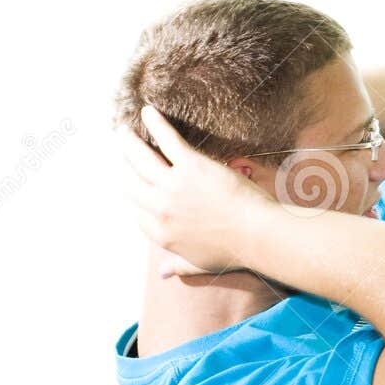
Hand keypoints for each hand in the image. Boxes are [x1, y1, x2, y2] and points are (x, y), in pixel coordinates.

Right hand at [119, 105, 274, 278]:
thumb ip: (179, 265)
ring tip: (124, 131)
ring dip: (130, 142)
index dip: (137, 197)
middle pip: (132, 183)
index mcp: (161, 233)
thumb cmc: (235, 250)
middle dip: (126, 166)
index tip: (136, 184)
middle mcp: (160, 209)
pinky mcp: (190, 167)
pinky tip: (149, 112)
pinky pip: (166, 140)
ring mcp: (172, 187)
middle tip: (125, 150)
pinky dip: (155, 124)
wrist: (259, 235)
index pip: (138, 212)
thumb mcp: (201, 263)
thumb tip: (163, 273)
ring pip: (141, 158)